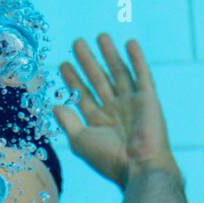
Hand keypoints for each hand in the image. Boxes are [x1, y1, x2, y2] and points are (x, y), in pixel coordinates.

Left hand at [52, 35, 173, 188]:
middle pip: (98, 79)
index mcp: (98, 121)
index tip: (62, 63)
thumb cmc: (108, 159)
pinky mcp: (148, 98)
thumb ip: (67, 122)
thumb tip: (55, 106)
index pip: (82, 94)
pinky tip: (130, 43)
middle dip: (87, 61)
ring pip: (118, 72)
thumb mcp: (80, 141)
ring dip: (109, 54)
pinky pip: (142, 74)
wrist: (138, 166)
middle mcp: (115, 110)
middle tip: (76, 42)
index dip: (72, 79)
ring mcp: (132, 103)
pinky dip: (137, 58)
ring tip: (100, 36)